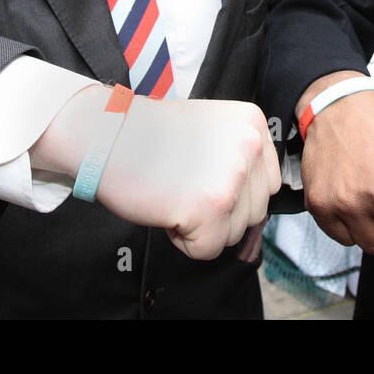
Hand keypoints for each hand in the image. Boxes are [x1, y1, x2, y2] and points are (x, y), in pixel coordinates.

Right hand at [35, 89, 279, 260]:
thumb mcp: (212, 130)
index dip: (233, 191)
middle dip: (218, 211)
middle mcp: (249, 146)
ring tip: (173, 191)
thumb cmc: (151, 138)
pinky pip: (209, 249)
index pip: (266, 184)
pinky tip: (167, 208)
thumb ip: (240, 158)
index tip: (199, 174)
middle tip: (181, 183)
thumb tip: (256, 204)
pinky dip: (184, 240)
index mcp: (251, 124)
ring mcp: (232, 176)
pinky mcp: (210, 207)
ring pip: (234, 233)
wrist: (106, 136)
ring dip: (201, 225)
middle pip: (254, 211)